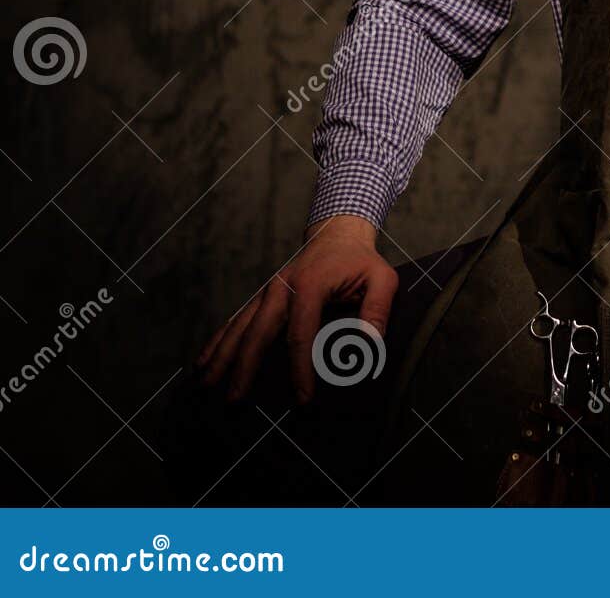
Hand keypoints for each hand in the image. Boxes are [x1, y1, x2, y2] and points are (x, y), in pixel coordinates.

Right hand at [196, 214, 397, 404]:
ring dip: (222, 356)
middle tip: (235, 401)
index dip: (301, 369)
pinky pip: (237, 320)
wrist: (339, 233)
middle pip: (258, 333)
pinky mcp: (263, 296)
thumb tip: (370, 342)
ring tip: (204, 384)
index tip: (302, 399)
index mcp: (310, 285)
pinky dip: (219, 340)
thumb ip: (377, 309)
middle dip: (245, 368)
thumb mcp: (381, 278)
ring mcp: (268, 292)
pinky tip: (203, 360)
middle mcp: (282, 288)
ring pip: (240, 327)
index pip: (301, 334)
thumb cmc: (361, 260)